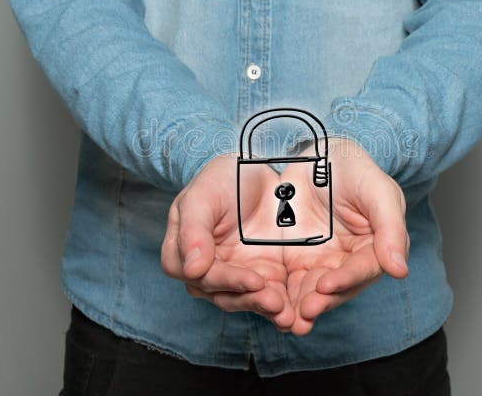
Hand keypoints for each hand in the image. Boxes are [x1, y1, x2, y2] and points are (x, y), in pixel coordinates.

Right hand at [161, 154, 294, 329]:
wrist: (256, 168)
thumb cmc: (222, 178)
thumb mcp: (203, 196)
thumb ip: (193, 230)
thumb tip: (191, 270)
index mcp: (183, 253)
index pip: (200, 277)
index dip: (225, 280)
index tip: (251, 279)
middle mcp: (208, 270)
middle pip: (223, 294)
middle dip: (250, 300)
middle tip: (274, 302)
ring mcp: (236, 275)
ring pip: (247, 300)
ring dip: (266, 307)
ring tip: (287, 313)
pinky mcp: (265, 275)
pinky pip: (271, 295)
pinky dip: (283, 305)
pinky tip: (297, 311)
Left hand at [281, 138, 409, 334]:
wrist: (316, 156)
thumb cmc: (353, 169)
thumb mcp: (378, 190)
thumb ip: (390, 228)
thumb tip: (400, 271)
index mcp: (378, 247)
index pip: (365, 269)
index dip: (347, 279)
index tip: (328, 285)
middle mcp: (353, 262)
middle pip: (340, 288)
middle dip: (323, 300)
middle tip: (306, 310)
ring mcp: (325, 264)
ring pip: (316, 292)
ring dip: (304, 306)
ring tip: (290, 318)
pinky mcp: (298, 263)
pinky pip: (293, 284)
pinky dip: (285, 297)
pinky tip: (273, 305)